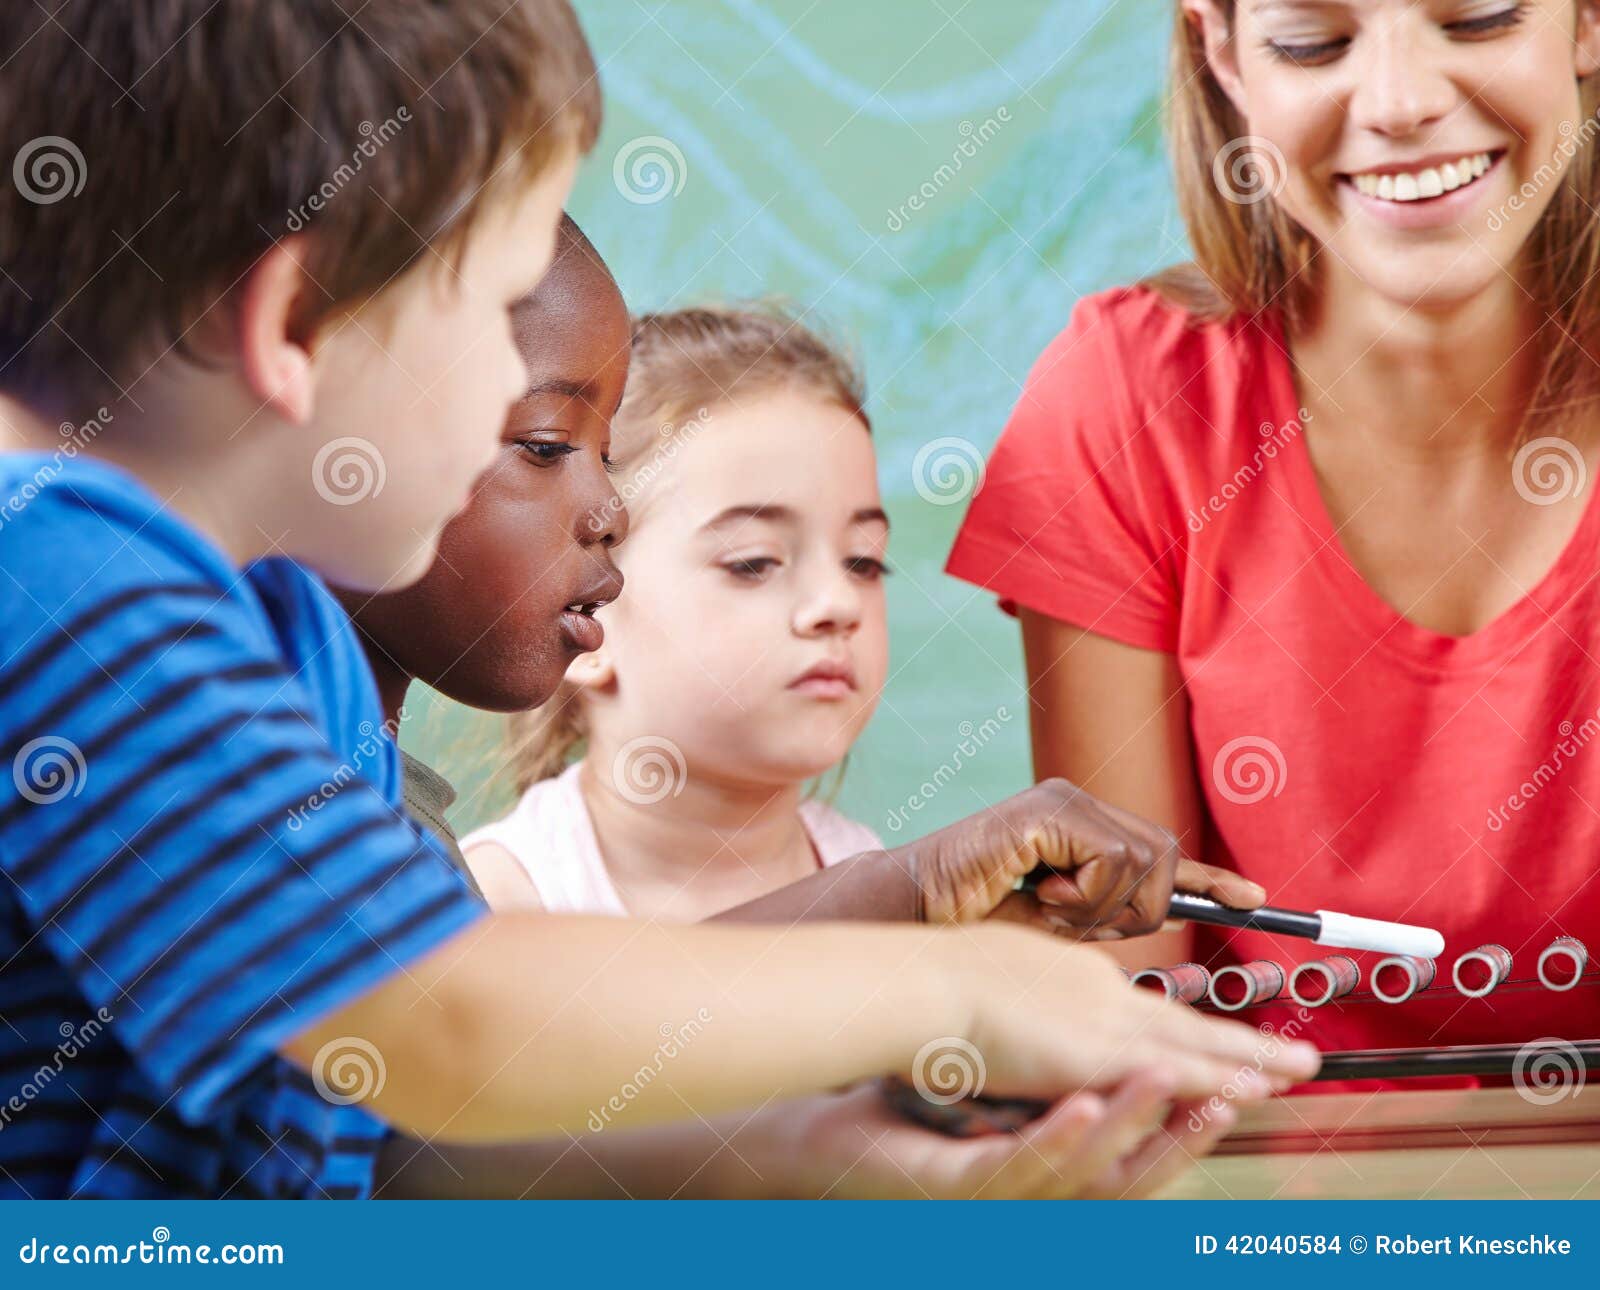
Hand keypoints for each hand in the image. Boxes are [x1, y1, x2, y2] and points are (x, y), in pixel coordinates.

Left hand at [762, 1072, 1234, 1198]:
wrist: (832, 1131)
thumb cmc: (921, 1100)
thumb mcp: (1008, 1075)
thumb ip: (1070, 1055)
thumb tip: (1134, 1014)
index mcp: (1058, 1156)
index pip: (1148, 1140)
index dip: (1203, 1113)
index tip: (1261, 1076)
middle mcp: (1040, 1183)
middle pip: (1134, 1169)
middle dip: (1188, 1128)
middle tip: (1242, 1091)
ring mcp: (999, 1189)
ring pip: (1083, 1173)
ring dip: (1132, 1124)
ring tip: (1167, 1083)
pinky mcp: (957, 1186)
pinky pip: (1016, 1167)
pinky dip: (1055, 1137)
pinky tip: (1083, 1105)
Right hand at [892, 777, 1264, 937]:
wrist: (914, 917)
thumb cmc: (974, 927)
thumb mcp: (1059, 927)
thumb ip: (1109, 915)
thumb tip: (1172, 912)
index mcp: (1080, 827)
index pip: (1162, 851)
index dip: (1209, 878)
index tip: (1256, 899)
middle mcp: (1076, 804)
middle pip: (1161, 860)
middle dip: (1136, 910)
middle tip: (1076, 921)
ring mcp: (1061, 802)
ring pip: (1142, 865)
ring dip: (1100, 908)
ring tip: (1045, 905)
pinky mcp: (1047, 811)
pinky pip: (1110, 861)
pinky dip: (1082, 895)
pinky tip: (1036, 891)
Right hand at [946, 925, 1318, 1100]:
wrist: (928, 983)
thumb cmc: (940, 983)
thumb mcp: (996, 981)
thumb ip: (1030, 998)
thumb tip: (1032, 1008)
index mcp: (1077, 980)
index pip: (1145, 1006)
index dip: (1187, 1024)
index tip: (1216, 1032)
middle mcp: (1104, 994)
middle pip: (1186, 1021)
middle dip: (1241, 1042)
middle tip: (1293, 1055)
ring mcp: (1107, 1022)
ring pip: (1197, 1044)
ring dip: (1252, 1060)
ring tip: (1301, 1071)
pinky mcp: (1102, 1053)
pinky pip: (1178, 1069)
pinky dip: (1220, 1079)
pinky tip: (1254, 1089)